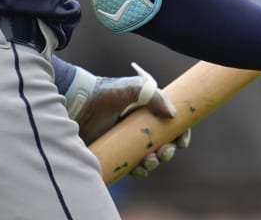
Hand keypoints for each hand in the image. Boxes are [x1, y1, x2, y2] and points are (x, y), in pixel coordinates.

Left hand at [63, 62, 190, 176]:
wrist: (78, 106)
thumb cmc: (105, 94)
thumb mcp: (132, 89)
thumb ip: (155, 96)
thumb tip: (172, 116)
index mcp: (148, 112)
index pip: (172, 124)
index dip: (181, 134)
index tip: (182, 142)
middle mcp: (140, 128)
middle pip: (164, 145)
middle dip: (168, 152)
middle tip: (164, 152)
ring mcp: (127, 143)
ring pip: (150, 158)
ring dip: (155, 162)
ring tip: (149, 159)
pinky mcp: (116, 154)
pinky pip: (133, 168)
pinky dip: (140, 171)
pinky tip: (139, 168)